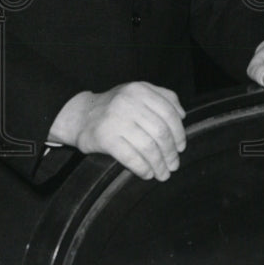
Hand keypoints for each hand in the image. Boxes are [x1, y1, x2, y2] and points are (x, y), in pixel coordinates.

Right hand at [49, 82, 186, 181]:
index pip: (169, 113)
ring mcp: (115, 120)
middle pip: (160, 131)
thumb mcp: (139, 93)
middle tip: (174, 164)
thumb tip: (182, 116)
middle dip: (170, 152)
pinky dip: (142, 168)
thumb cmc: (117, 107)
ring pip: (147, 146)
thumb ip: (164, 98)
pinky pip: (130, 156)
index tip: (181, 147)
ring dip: (159, 164)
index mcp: (140, 90)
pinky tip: (147, 174)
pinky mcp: (104, 138)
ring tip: (163, 174)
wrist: (81, 115)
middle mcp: (128, 102)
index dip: (179, 132)